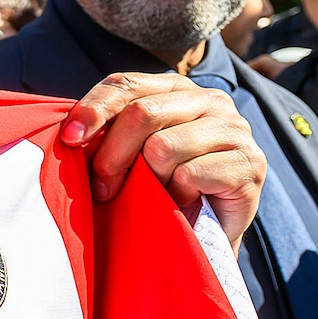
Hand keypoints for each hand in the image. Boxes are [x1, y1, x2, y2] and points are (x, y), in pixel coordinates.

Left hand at [58, 73, 264, 245]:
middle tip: (103, 188)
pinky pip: (189, 174)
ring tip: (156, 195)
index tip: (68, 139)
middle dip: (111, 156)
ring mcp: (235, 130)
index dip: (92, 109)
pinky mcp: (249, 164)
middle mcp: (211, 100)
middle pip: (140, 113)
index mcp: (176, 89)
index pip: (125, 84)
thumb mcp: (129, 153)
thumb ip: (108, 131)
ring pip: (162, 147)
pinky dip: (175, 196)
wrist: (206, 234)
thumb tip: (69, 133)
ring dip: (148, 181)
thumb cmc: (159, 189)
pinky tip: (183, 203)